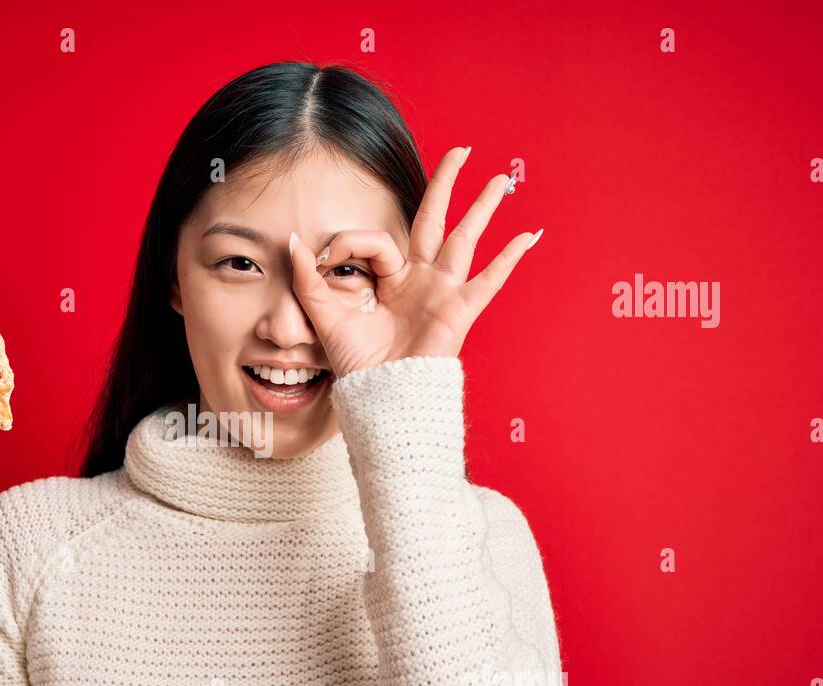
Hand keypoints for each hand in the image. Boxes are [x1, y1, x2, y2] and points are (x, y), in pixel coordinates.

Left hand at [288, 145, 540, 376]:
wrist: (381, 398)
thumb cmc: (358, 366)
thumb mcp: (325, 317)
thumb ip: (309, 280)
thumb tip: (294, 241)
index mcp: (390, 280)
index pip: (375, 240)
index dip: (348, 243)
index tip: (326, 258)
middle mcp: (420, 280)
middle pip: (435, 220)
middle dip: (447, 184)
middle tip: (460, 151)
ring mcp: (443, 292)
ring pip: (464, 238)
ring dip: (483, 207)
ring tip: (500, 178)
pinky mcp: (458, 310)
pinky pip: (489, 280)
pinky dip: (509, 258)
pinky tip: (529, 235)